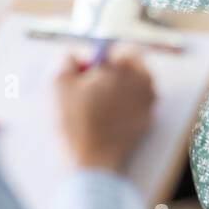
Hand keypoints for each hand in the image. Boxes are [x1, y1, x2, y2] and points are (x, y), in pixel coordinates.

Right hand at [55, 46, 155, 172]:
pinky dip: (123, 106)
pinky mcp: (149, 120)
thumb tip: (78, 54)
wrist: (92, 161)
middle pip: (131, 65)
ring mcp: (150, 102)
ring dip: (118, 88)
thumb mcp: (59, 82)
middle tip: (90, 88)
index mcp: (126, 66)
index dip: (100, 58)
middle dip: (112, 71)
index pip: (118, 48)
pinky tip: (106, 119)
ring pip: (134, 84)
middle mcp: (145, 81)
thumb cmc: (75, 121)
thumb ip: (67, 58)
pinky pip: (136, 104)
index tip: (88, 71)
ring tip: (96, 106)